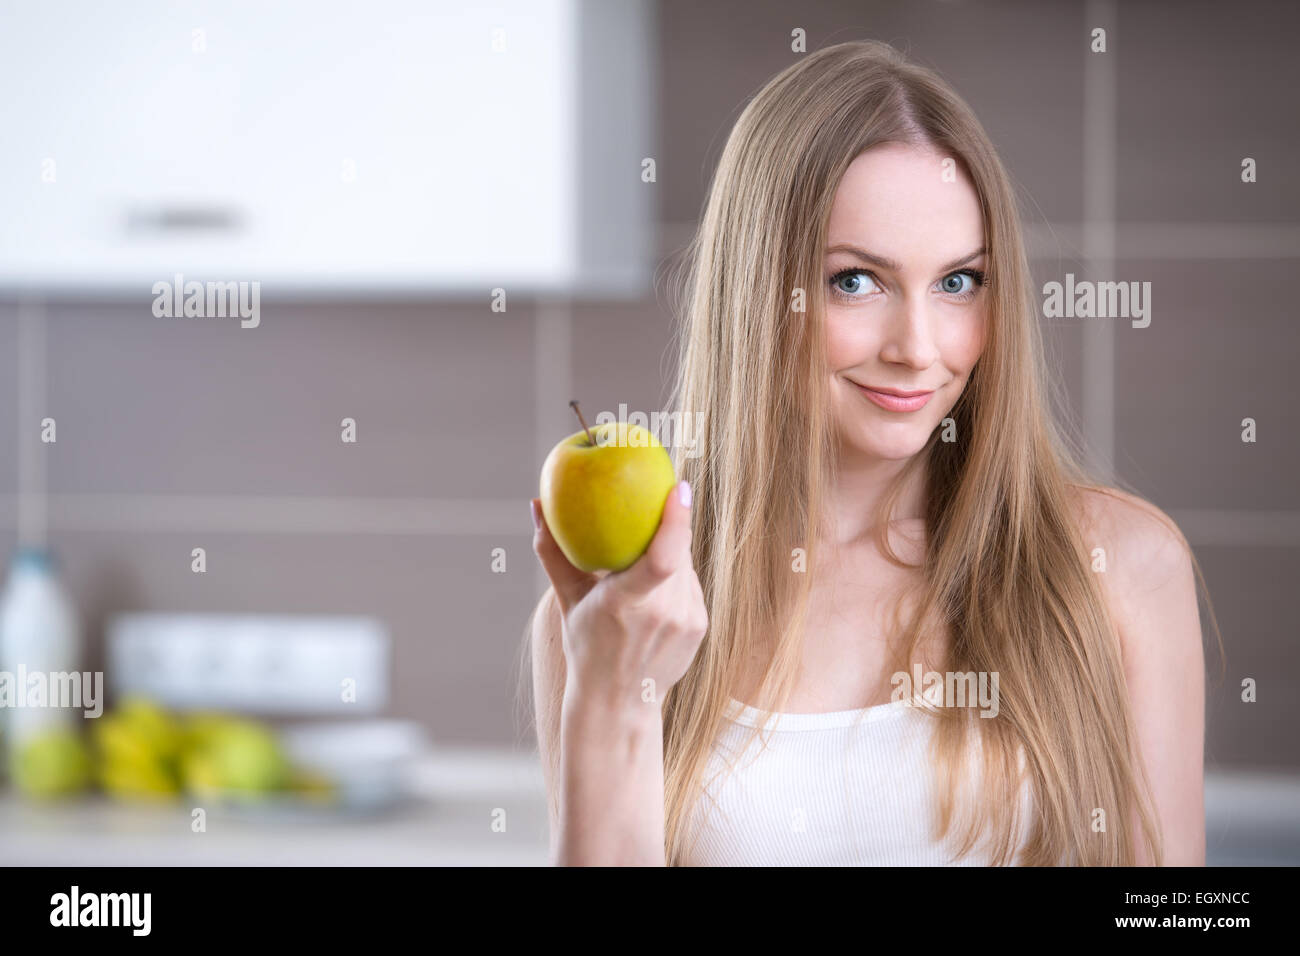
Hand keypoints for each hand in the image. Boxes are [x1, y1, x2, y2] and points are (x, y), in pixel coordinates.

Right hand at [531, 481, 707, 711]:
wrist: (618, 703)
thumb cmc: (586, 646)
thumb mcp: (567, 600)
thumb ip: (552, 551)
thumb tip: (535, 504)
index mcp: (627, 603)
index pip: (663, 557)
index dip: (675, 519)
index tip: (678, 487)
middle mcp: (664, 613)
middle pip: (676, 550)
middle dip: (665, 525)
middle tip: (653, 502)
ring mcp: (686, 621)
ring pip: (685, 565)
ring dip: (669, 554)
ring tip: (643, 560)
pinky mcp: (700, 625)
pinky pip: (690, 585)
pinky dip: (675, 579)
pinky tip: (656, 589)